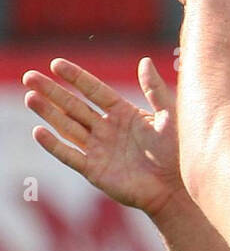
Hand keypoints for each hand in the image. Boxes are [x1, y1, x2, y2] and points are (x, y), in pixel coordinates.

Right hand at [23, 57, 183, 216]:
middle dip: (52, 92)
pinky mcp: (95, 171)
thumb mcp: (169, 117)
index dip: (76, 78)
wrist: (177, 190)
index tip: (57, 64)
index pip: (94, 91)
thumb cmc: (178, 155)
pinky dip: (54, 145)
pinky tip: (39, 131)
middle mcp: (107, 130)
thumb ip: (155, 90)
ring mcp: (100, 150)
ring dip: (48, 113)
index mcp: (124, 114)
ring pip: (68, 127)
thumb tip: (144, 61)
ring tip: (30, 97)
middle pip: (74, 106)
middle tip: (30, 76)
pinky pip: (71, 156)